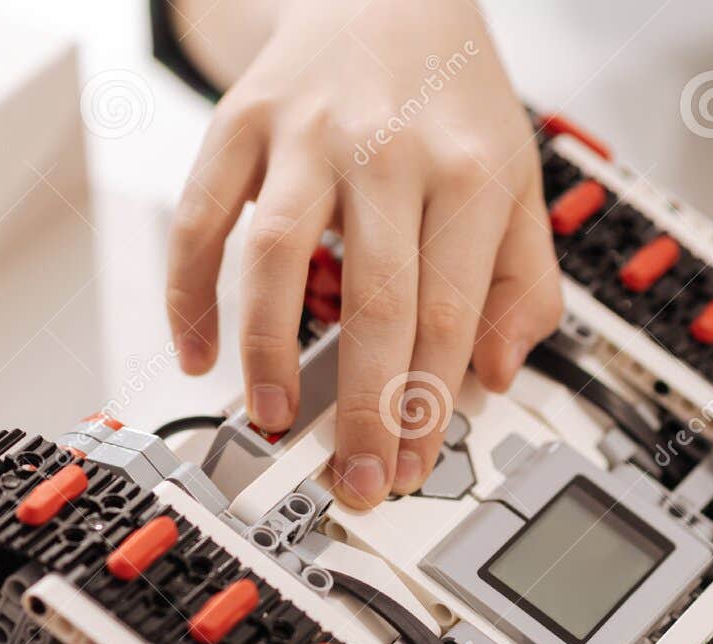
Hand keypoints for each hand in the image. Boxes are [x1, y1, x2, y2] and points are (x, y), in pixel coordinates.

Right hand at [165, 0, 561, 506]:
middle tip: (354, 476)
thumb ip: (523, 280)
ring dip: (267, 351)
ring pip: (275, 256)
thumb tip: (496, 371)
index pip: (449, 315)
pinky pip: (201, 217)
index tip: (411, 464)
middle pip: (375, 300)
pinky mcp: (241, 122)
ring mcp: (307, 133)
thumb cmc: (450, 98)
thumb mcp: (517, 178)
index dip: (427, 406)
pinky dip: (189, 290)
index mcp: (469, 171)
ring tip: (273, 417)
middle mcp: (389, 149)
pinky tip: (197, 349)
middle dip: (363, 409)